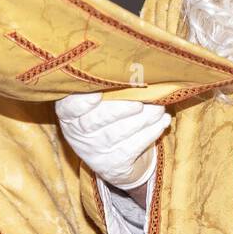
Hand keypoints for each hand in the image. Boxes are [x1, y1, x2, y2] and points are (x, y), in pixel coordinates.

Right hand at [55, 92, 169, 189]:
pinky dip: (150, 133)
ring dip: (142, 120)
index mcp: (69, 113)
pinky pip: (133, 148)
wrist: (112, 155)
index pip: (70, 108)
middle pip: (96, 122)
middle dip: (119, 110)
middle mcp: (78, 133)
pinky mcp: (114, 164)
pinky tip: (162, 121)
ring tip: (159, 108)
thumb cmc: (105, 113)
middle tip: (139, 101)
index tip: (96, 95)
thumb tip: (129, 69)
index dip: (82, 103)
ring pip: (118, 134)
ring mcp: (95, 151)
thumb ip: (104, 85)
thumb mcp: (95, 100)